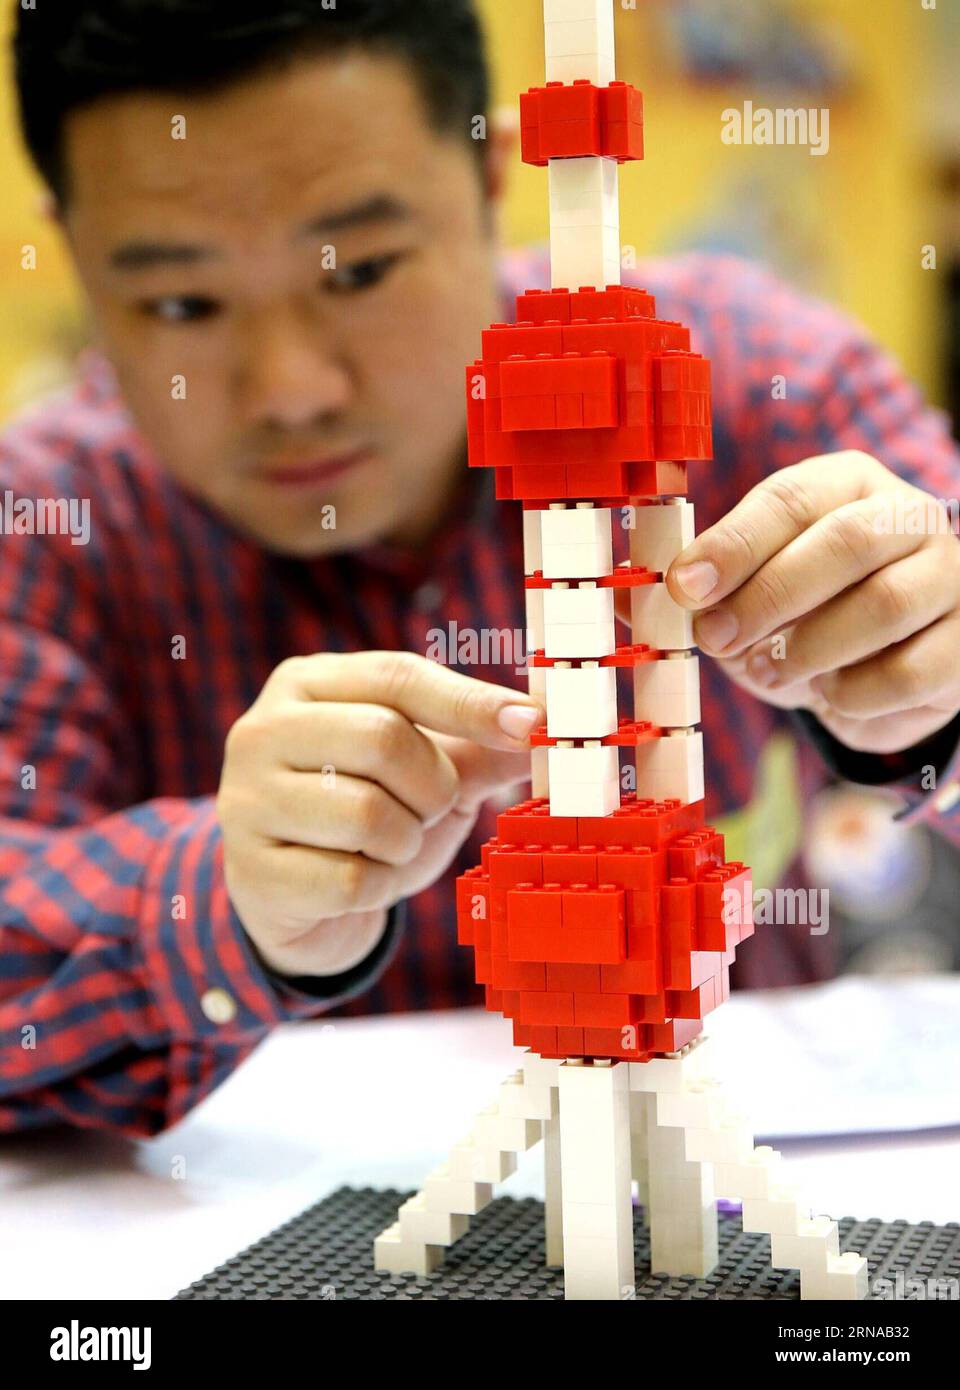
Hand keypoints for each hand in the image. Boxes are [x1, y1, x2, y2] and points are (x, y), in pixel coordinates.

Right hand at [217, 651, 539, 977]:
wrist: (302, 903)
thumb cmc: (368, 816)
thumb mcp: (426, 772)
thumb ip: (479, 748)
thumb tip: (543, 730)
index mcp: (305, 684)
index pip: (396, 675)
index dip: (470, 701)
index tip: (532, 725)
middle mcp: (262, 731)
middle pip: (382, 737)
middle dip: (432, 786)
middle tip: (432, 810)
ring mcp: (246, 801)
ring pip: (366, 813)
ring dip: (406, 840)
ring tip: (392, 844)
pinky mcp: (251, 872)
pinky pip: (351, 879)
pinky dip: (380, 887)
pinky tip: (363, 881)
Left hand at [664, 451, 959, 754]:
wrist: (884, 671)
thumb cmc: (805, 617)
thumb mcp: (744, 596)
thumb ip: (689, 591)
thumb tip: (618, 592)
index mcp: (845, 484)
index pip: (791, 498)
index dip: (732, 544)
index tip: (682, 586)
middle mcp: (908, 515)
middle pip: (844, 543)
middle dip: (768, 596)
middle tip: (716, 639)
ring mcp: (949, 576)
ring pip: (885, 605)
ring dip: (811, 649)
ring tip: (772, 670)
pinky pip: (913, 671)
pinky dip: (856, 694)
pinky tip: (830, 693)